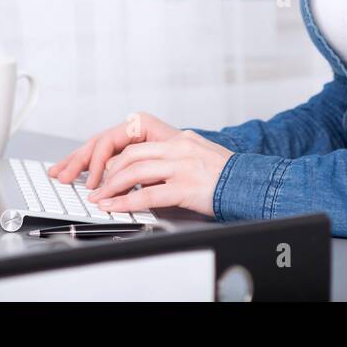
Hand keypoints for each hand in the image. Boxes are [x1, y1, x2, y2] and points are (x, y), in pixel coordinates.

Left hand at [48, 112, 232, 217]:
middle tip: (93, 185)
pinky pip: (148, 193)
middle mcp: (179, 148)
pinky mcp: (186, 187)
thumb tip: (146, 174)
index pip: (137, 144)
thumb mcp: (199, 158)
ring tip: (99, 198)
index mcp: (180, 140)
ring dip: (112, 186)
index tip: (101, 170)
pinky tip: (115, 207)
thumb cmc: (227, 177)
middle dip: (107, 171)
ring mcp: (182, 166)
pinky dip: (126, 201)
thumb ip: (174, 160)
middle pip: (131, 154)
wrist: (253, 184)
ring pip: (135, 171)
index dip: (115, 158)